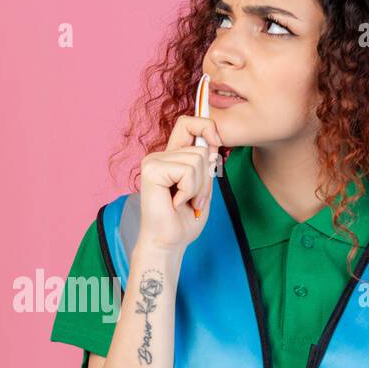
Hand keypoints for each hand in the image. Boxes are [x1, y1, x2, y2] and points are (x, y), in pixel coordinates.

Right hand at [134, 115, 222, 252]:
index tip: (216, 144)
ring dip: (199, 187)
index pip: (188, 124)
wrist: (169, 243)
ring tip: (186, 202)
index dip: (206, 127)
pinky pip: (187, 171)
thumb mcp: (203, 186)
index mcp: (170, 157)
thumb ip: (206, 163)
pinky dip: (189, 190)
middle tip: (194, 198)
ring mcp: (153, 162)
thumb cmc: (184, 220)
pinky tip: (176, 202)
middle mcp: (159, 156)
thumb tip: (213, 140)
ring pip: (197, 159)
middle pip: (200, 148)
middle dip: (207, 177)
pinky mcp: (151, 170)